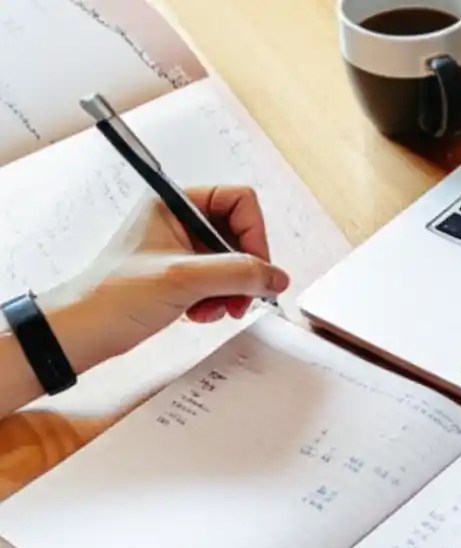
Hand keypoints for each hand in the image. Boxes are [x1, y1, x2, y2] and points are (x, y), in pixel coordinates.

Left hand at [41, 186, 288, 373]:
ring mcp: (181, 250)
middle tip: (242, 295)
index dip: (254, 233)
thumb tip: (277, 276)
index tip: (256, 266)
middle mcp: (179, 221)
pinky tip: (201, 313)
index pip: (238, 200)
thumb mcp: (184, 279)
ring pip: (233, 261)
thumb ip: (238, 273)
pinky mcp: (181, 276)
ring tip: (218, 309)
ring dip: (233, 289)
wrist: (82, 333)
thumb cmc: (112, 296)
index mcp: (174, 203)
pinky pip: (220, 281)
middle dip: (245, 269)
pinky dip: (219, 300)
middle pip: (240, 233)